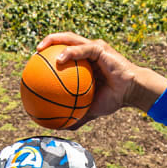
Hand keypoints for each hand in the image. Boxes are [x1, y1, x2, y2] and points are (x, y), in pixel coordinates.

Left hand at [36, 33, 166, 129]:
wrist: (131, 93)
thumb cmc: (114, 99)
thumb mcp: (91, 111)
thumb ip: (77, 116)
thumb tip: (62, 128)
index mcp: (85, 63)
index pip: (65, 53)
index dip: (50, 54)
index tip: (35, 62)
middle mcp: (88, 52)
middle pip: (65, 40)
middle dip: (48, 41)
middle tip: (35, 52)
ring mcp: (94, 48)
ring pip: (71, 38)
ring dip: (54, 40)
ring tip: (40, 48)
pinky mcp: (101, 48)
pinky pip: (82, 48)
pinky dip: (70, 52)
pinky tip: (59, 60)